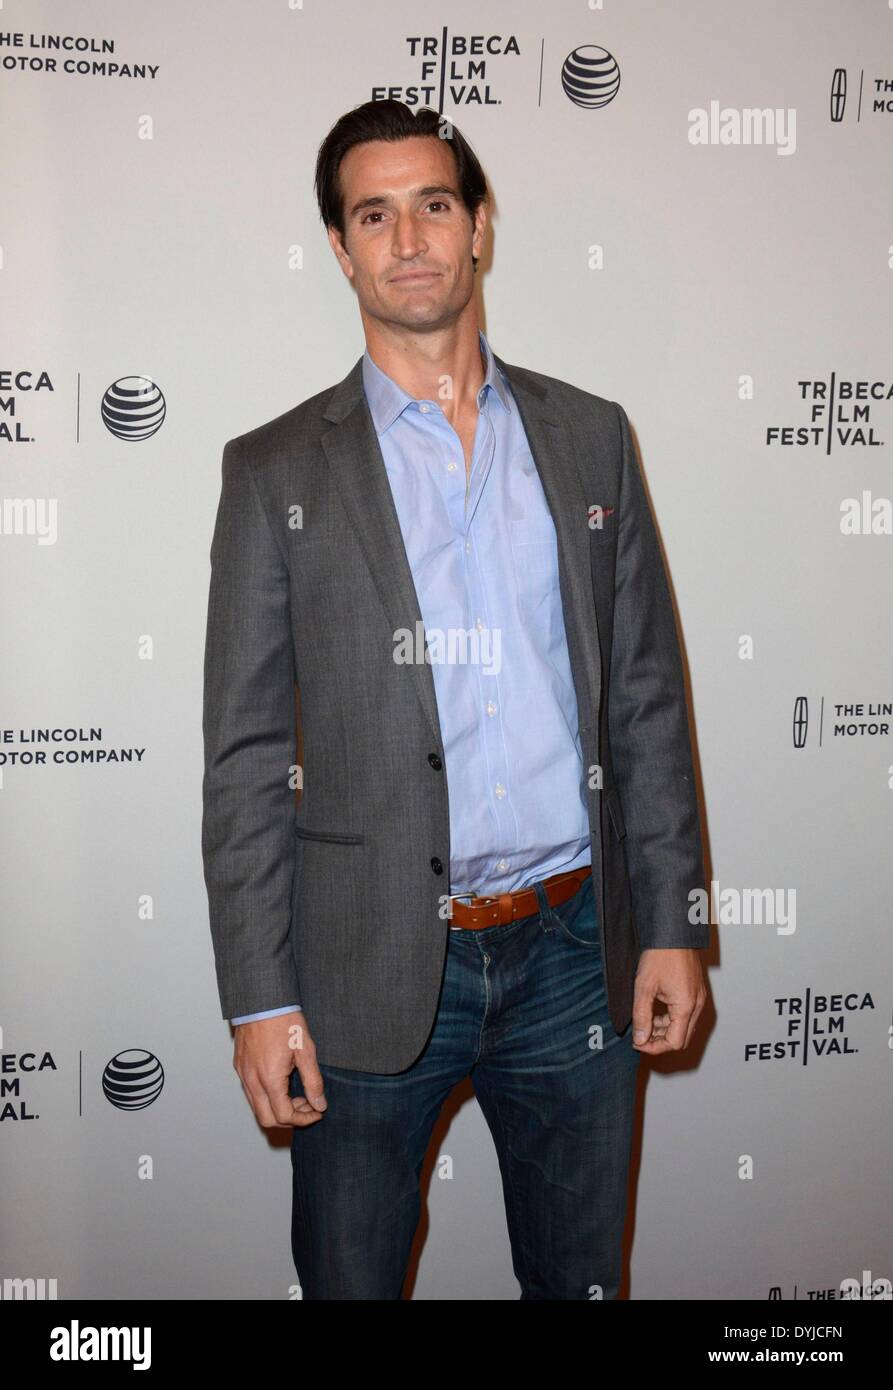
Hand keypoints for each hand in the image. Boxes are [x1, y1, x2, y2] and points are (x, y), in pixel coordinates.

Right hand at [233, 1010, 326, 1127]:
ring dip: (277, 1109)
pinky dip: (267, 1098)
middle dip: (289, 1119)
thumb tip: (319, 1104)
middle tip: (307, 1105)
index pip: (284, 1116)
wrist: (262, 1000)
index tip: (317, 1111)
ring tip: (296, 1094)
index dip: (303, 1119)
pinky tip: (282, 1083)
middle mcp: (252, 1080)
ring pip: (257, 1108)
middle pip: (267, 1119)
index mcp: (269, 1079)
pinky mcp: (240, 1067)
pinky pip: (251, 1093)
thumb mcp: (306, 1050)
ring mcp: (243, 1074)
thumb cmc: (284, 1021)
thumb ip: (313, 1081)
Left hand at [631, 948, 705, 1054]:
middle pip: (681, 1038)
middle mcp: (697, 1005)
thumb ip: (641, 1016)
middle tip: (640, 1036)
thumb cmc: (660, 954)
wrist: (672, 932)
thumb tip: (640, 1039)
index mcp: (686, 1006)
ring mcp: (698, 998)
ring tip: (645, 1023)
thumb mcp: (644, 987)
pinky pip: (686, 1014)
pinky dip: (670, 1018)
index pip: (674, 1042)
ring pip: (684, 1027)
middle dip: (660, 1041)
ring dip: (664, 1030)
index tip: (638, 1042)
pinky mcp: (696, 992)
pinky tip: (655, 1011)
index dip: (654, 1047)